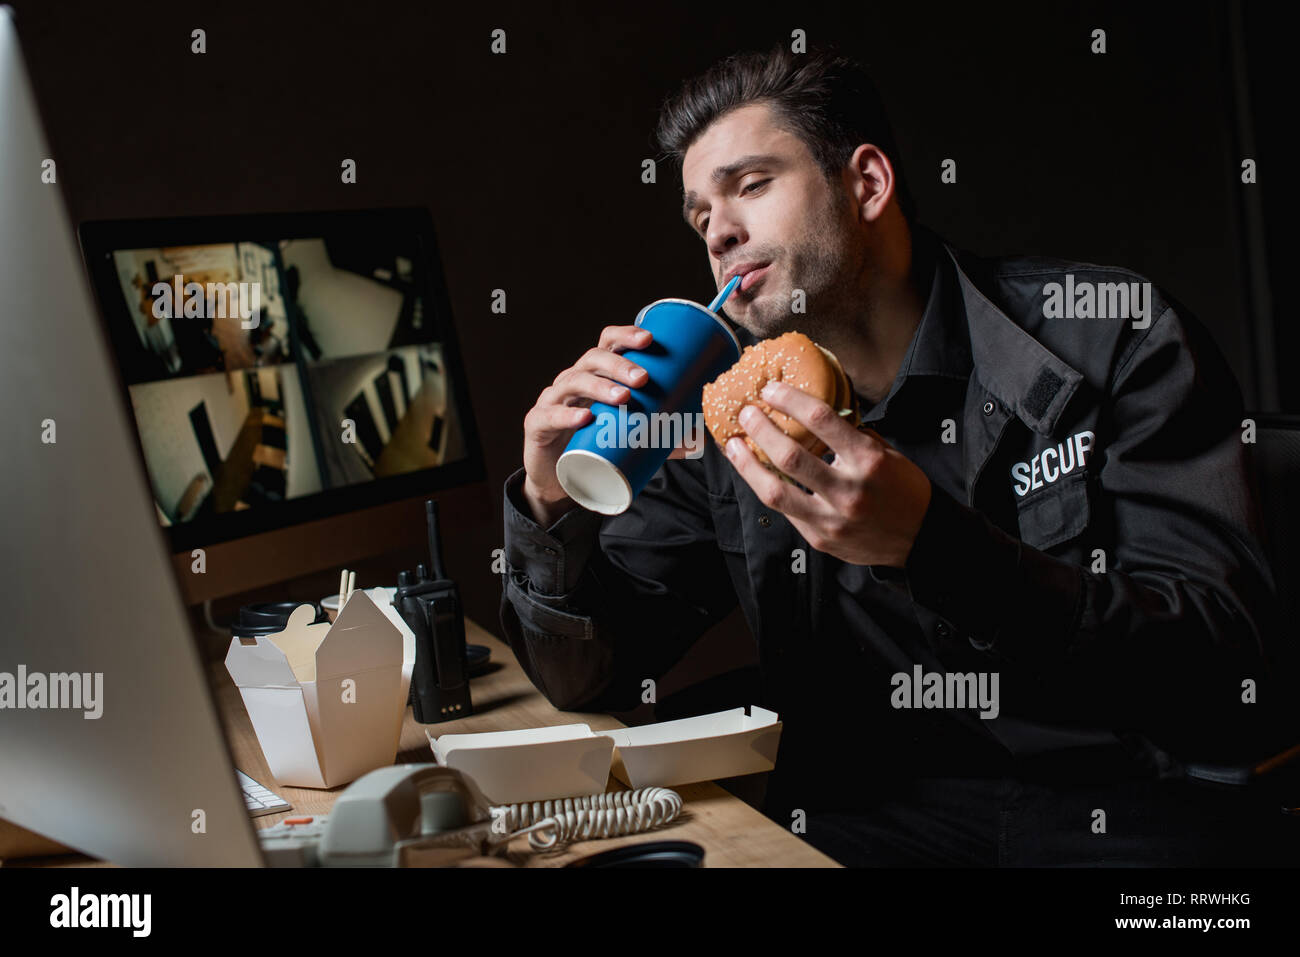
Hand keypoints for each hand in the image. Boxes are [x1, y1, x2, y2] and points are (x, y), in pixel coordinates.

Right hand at [522, 325, 690, 523]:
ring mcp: (552, 401)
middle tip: (643, 378)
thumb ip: (658, 435)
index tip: (649, 340)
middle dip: (619, 364)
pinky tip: (584, 418)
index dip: (625, 336)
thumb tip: (695, 436)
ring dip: (600, 387)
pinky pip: (549, 416)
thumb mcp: (626, 436)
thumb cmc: (593, 446)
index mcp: (594, 375)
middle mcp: (572, 380)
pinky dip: (567, 416)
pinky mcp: (537, 425)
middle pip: (592, 359)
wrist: (557, 479)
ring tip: (623, 398)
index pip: (607, 344)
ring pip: (573, 382)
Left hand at [723, 379, 931, 567]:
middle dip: (760, 430)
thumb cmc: (904, 489)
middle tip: (746, 413)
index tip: (770, 390)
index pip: (821, 420)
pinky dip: (767, 489)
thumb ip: (852, 435)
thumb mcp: (888, 453)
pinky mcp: (820, 539)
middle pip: (790, 456)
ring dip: (747, 465)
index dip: (789, 400)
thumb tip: (814, 414)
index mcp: (867, 459)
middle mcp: (848, 489)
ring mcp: (831, 518)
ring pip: (775, 491)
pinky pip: (786, 511)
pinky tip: (755, 474)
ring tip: (733, 446)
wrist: (922, 538)